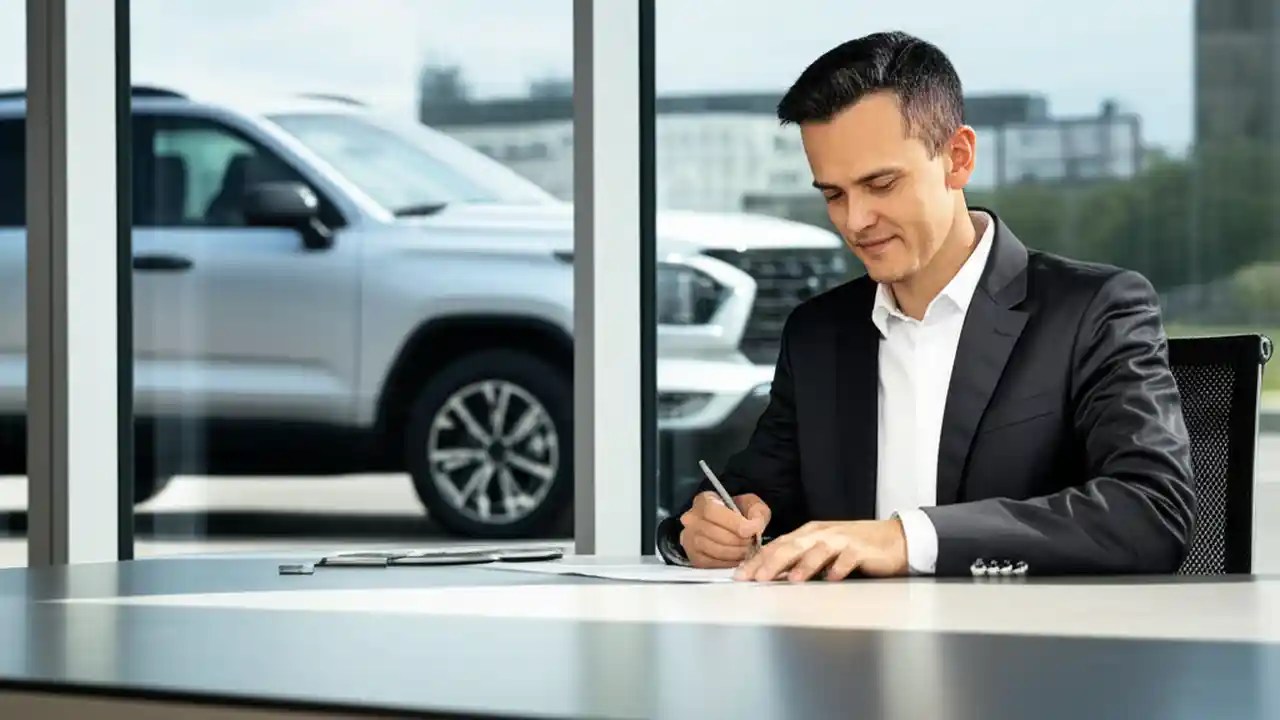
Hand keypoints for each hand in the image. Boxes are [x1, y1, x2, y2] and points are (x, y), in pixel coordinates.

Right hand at [679, 492, 769, 567]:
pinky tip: (738, 558)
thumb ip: (756, 511)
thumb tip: (755, 526)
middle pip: (714, 532)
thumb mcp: (751, 504)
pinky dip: (729, 563)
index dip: (734, 523)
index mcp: (704, 501)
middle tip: (752, 543)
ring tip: (747, 550)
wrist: (730, 526)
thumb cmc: (740, 513)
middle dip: (738, 540)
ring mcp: (690, 539)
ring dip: (735, 552)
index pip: (712, 511)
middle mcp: (691, 519)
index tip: (752, 530)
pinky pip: (711, 563)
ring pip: (713, 549)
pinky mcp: (694, 557)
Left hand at [733, 518, 907, 581]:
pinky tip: (831, 578)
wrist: (894, 539)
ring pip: (817, 549)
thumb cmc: (855, 546)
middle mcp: (822, 533)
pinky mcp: (861, 549)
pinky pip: (848, 558)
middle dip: (772, 562)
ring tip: (790, 580)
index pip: (777, 545)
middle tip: (757, 578)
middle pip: (792, 545)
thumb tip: (772, 575)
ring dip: (803, 564)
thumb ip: (799, 559)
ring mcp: (842, 540)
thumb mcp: (823, 550)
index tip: (742, 575)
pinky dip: (839, 568)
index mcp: (809, 533)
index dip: (758, 560)